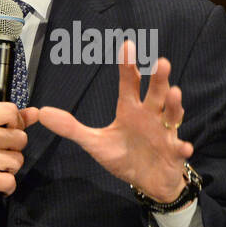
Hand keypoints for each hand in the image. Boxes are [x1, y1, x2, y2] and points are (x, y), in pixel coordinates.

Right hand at [0, 102, 39, 222]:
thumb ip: (4, 121)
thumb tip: (35, 113)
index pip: (10, 110)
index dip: (16, 125)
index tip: (6, 135)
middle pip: (20, 137)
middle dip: (13, 151)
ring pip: (17, 160)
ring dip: (9, 169)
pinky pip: (10, 181)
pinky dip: (5, 187)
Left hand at [37, 39, 192, 201]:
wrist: (149, 181)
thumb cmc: (125, 156)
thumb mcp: (95, 143)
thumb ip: (71, 128)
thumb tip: (42, 113)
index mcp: (131, 110)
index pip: (129, 83)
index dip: (128, 65)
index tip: (127, 44)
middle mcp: (150, 116)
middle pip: (156, 93)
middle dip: (159, 78)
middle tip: (161, 62)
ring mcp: (164, 134)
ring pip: (172, 115)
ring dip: (174, 105)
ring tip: (175, 93)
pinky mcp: (174, 153)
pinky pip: (180, 148)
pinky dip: (183, 147)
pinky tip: (184, 147)